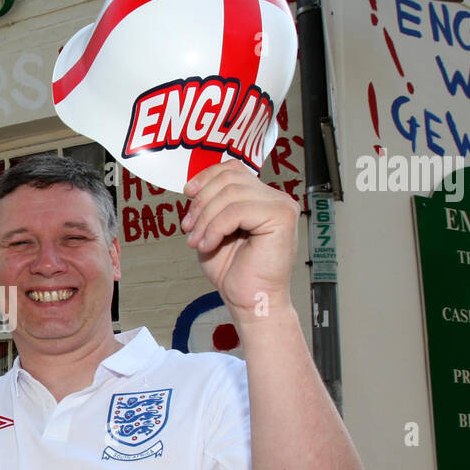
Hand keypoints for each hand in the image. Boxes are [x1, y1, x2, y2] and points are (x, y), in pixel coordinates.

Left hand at [179, 160, 300, 324]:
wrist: (249, 300)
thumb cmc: (234, 272)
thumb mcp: (213, 230)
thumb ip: (211, 205)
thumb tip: (194, 185)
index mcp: (261, 198)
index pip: (233, 169)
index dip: (207, 176)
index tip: (187, 193)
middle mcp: (275, 198)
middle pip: (229, 179)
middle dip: (201, 202)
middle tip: (188, 228)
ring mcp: (281, 205)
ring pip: (230, 194)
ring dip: (205, 219)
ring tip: (197, 241)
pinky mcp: (281, 217)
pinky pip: (237, 211)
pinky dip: (215, 228)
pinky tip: (208, 246)